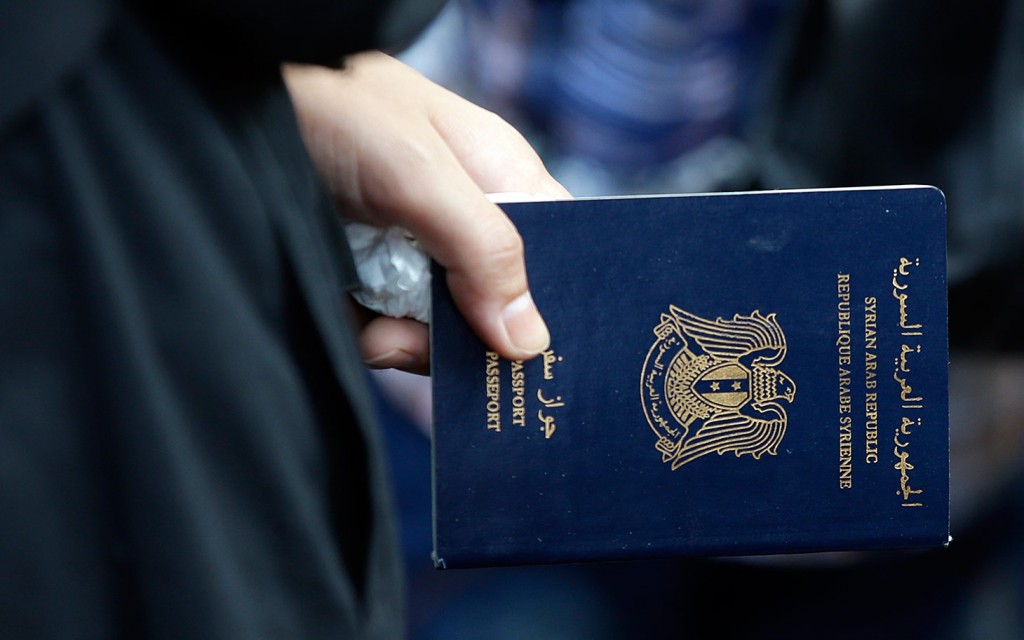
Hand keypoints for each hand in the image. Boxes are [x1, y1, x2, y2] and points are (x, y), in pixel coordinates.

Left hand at [284, 52, 569, 374]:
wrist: (222, 103)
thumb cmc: (333, 105)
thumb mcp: (417, 172)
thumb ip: (482, 249)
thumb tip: (530, 341)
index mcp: (499, 180)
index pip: (554, 257)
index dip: (546, 308)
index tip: (517, 355)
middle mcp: (462, 218)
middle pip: (493, 309)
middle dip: (454, 336)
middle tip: (409, 331)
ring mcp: (412, 247)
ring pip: (436, 328)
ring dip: (401, 338)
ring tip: (370, 324)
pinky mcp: (365, 271)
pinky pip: (384, 327)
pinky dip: (364, 333)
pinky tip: (346, 316)